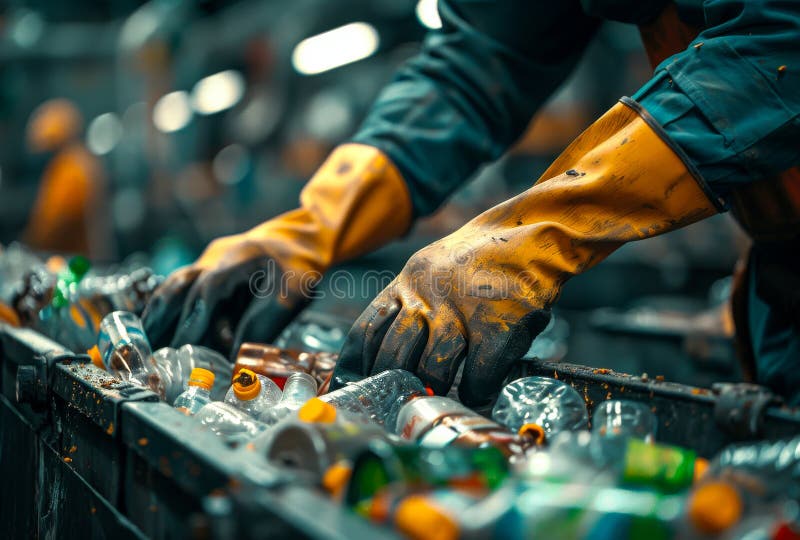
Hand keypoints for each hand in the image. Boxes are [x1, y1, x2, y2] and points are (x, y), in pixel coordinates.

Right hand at [142, 231, 309, 356]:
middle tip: (148, 348)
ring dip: (160, 313)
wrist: (303, 237)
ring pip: (177, 285)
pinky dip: (170, 309)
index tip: (184, 343)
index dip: (196, 316)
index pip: (210, 286)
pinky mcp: (210, 270)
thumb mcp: (294, 294)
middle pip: (182, 284)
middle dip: (164, 318)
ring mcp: (211, 260)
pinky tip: (156, 329)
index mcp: (241, 257)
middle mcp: (218, 256)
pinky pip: (184, 289)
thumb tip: (234, 357)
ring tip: (143, 342)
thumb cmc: (302, 265)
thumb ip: (264, 323)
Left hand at [333, 101, 717, 405]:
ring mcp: (463, 312)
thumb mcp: (430, 268)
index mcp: (408, 283)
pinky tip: (478, 392)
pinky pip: (479, 373)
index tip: (353, 384)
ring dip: (435, 389)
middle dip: (394, 383)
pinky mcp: (498, 326)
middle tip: (400, 400)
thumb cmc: (481, 257)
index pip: (367, 329)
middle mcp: (429, 297)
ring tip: (439, 398)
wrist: (533, 232)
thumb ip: (410, 302)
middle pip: (394, 355)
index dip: (356, 364)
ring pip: (432, 368)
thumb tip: (389, 353)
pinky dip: (477, 390)